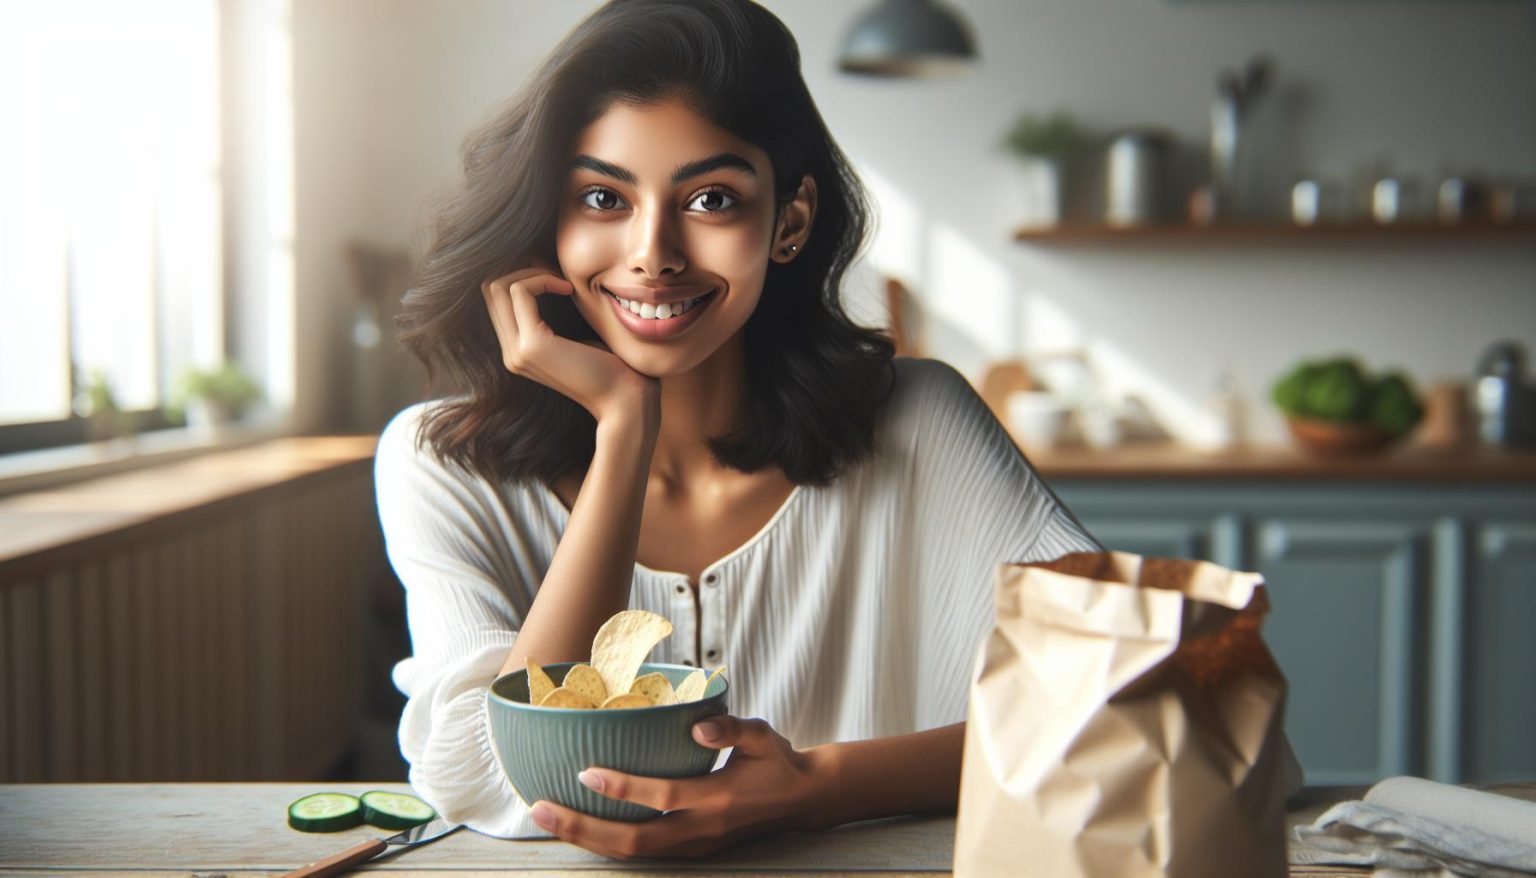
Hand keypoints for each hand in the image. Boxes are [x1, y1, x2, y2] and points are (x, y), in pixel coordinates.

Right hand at [481, 260, 657, 422]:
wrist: (626, 400)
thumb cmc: (612, 367)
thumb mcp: (576, 335)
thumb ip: (556, 315)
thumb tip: (552, 278)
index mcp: (518, 351)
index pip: (496, 299)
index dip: (521, 276)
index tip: (555, 276)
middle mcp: (510, 353)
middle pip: (491, 290)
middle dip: (522, 269)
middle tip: (557, 272)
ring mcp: (517, 351)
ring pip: (498, 287)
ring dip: (531, 272)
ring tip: (563, 281)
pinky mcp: (532, 346)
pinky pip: (520, 291)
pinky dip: (542, 279)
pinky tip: (569, 289)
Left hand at [529, 715, 824, 859]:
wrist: (802, 802)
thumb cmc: (778, 762)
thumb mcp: (764, 736)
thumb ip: (732, 729)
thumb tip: (698, 727)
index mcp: (719, 800)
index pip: (664, 798)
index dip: (624, 788)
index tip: (586, 771)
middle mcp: (702, 831)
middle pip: (635, 842)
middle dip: (584, 828)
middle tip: (540, 809)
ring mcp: (695, 848)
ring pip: (632, 856)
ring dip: (587, 840)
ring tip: (547, 821)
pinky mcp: (690, 853)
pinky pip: (640, 855)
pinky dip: (605, 845)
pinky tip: (578, 829)